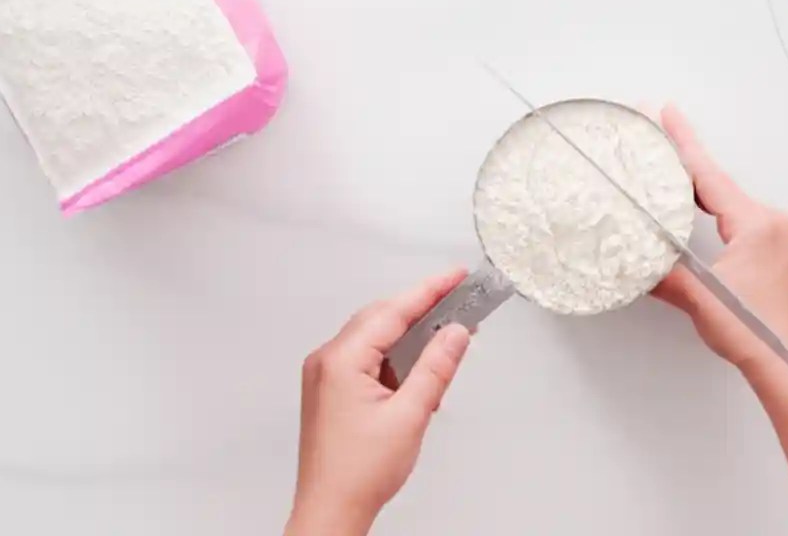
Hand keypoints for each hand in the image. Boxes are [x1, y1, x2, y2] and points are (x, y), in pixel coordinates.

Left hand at [285, 270, 472, 535]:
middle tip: (460, 299)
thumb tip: (456, 334)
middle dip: (423, 309)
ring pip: (376, 338)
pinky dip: (397, 358)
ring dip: (412, 336)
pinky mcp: (332, 390)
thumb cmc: (358, 473)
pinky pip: (368, 358)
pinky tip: (421, 368)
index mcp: (341, 360)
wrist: (331, 510)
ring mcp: (326, 376)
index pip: (393, 311)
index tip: (456, 276)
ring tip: (449, 337)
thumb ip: (436, 367)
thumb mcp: (411, 415)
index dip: (430, 290)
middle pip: (382, 318)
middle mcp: (327, 361)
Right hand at [653, 105, 787, 373]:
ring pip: (729, 201)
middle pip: (719, 184)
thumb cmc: (754, 333)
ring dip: (699, 188)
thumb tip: (630, 261)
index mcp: (756, 224)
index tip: (666, 113)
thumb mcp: (699, 298)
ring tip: (669, 170)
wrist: (787, 365)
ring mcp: (776, 238)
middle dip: (687, 162)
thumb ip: (663, 274)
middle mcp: (771, 223)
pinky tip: (694, 210)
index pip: (710, 176)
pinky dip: (714, 209)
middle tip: (659, 136)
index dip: (684, 143)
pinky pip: (738, 218)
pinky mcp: (774, 253)